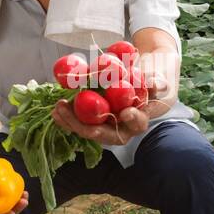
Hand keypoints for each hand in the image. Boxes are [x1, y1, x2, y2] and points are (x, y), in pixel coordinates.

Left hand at [52, 74, 170, 146]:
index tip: (126, 112)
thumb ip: (156, 83)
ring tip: (58, 109)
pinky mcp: (93, 121)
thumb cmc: (149, 83)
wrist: (140, 84)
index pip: (137, 123)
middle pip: (104, 132)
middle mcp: (121, 128)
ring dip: (71, 122)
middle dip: (86, 125)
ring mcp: (105, 126)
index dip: (132, 119)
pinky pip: (78, 122)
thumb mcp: (157, 80)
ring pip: (87, 129)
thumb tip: (155, 85)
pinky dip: (67, 116)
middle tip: (72, 112)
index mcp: (139, 121)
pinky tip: (56, 110)